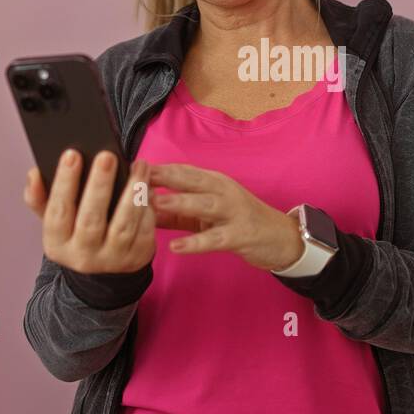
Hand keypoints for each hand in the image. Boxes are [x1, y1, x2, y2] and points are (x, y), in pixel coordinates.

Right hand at [25, 150, 155, 274]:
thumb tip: (33, 174)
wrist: (103, 271)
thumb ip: (40, 197)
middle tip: (106, 155)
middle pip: (91, 220)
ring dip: (132, 193)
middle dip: (99, 185)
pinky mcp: (138, 258)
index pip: (57, 212)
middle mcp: (83, 256)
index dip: (64, 183)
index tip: (71, 153)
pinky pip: (145, 230)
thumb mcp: (54, 221)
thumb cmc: (76, 232)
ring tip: (138, 166)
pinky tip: (149, 186)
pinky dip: (148, 207)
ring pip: (123, 225)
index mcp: (57, 244)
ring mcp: (113, 259)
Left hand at [148, 163, 305, 272]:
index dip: (159, 169)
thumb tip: (143, 211)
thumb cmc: (239, 222)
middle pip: (192, 181)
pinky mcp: (241, 235)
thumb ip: (176, 213)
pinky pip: (215, 239)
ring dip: (179, 202)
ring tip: (155, 203)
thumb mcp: (207, 215)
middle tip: (137, 178)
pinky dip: (195, 243)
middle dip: (165, 178)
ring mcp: (234, 212)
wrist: (280, 238)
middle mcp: (224, 191)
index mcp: (215, 182)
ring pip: (204, 204)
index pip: (184, 171)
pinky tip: (176, 247)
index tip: (133, 167)